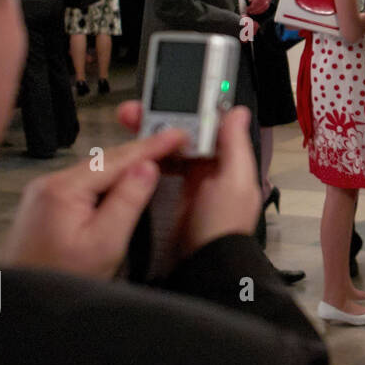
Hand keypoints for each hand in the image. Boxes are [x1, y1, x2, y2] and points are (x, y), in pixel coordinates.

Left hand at [2, 123, 188, 278]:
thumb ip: (127, 202)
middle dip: (142, 151)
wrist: (23, 302)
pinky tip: (127, 180)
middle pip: (106, 159)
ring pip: (97, 170)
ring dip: (128, 165)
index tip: (177, 136)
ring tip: (159, 158)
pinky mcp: (47, 204)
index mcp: (63, 189)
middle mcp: (49, 184)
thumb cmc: (58, 279)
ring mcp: (45, 193)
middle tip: (175, 142)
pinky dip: (111, 179)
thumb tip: (147, 168)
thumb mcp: (105, 244)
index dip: (153, 146)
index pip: (118, 158)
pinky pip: (86, 182)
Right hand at [115, 101, 261, 264]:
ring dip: (150, 136)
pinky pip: (160, 170)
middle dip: (160, 121)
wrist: (205, 266)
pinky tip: (132, 154)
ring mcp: (191, 183)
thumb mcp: (234, 182)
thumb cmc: (222, 224)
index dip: (188, 110)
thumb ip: (235, 146)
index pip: (208, 126)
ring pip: (169, 150)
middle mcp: (212, 169)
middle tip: (130, 112)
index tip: (165, 98)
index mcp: (230, 162)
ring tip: (126, 124)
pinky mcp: (173, 198)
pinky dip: (147, 159)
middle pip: (185, 135)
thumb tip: (238, 110)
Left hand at [246, 0, 270, 14]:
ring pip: (265, 6)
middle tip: (249, 10)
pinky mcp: (269, 1)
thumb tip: (250, 0)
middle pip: (263, 2)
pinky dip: (260, 11)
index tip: (249, 7)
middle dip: (255, 8)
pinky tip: (255, 12)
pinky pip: (266, 7)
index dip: (254, 3)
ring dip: (258, 10)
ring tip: (251, 12)